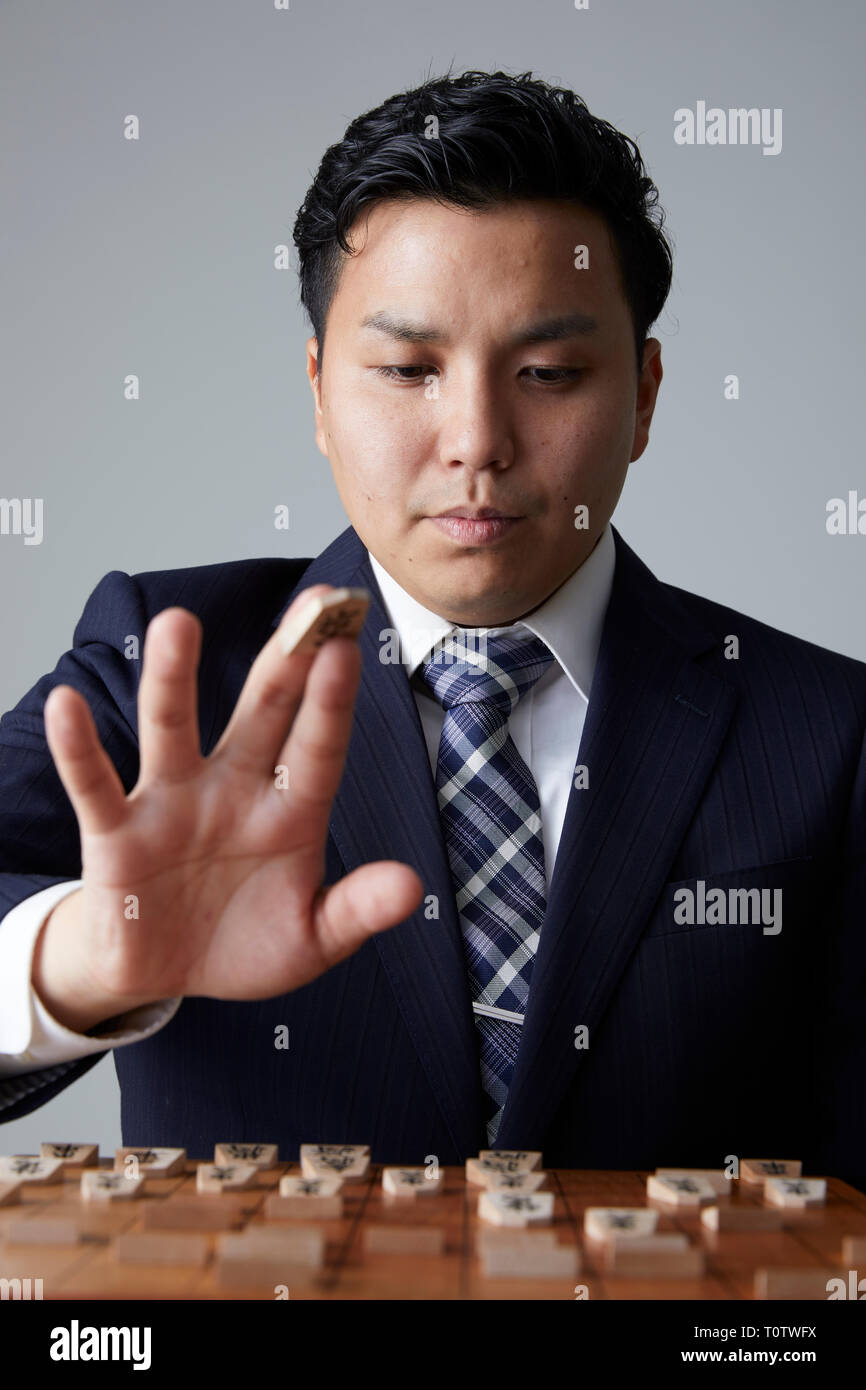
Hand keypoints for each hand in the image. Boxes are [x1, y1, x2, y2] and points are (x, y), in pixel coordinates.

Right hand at [36, 585, 422, 1024]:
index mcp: (289, 812)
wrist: (167, 977)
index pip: (317, 748)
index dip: (332, 701)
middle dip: (284, 661)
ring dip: (173, 680)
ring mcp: (172, 805)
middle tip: (312, 602)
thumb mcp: (312, 939)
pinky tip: (66, 705)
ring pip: (173, 731)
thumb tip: (413, 888)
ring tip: (177, 625)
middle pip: (260, 715)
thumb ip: (356, 910)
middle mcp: (233, 790)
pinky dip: (77, 749)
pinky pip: (94, 785)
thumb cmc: (244, 946)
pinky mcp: (116, 834)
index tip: (348, 645)